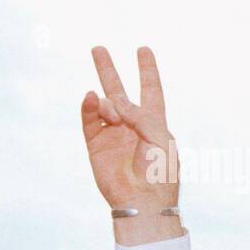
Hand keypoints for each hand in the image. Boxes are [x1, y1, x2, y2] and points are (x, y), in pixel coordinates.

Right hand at [80, 46, 182, 245]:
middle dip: (109, 70)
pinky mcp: (96, 144)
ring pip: (104, 105)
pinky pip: (89, 119)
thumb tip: (114, 102)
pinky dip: (89, 107)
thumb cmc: (160, 172)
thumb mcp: (160, 138)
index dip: (147, 70)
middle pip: (119, 91)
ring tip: (113, 113)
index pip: (151, 91)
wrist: (142, 200)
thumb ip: (141, 115)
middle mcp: (133, 126)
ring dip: (107, 103)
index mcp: (156, 124)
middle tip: (98, 49)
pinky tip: (91, 97)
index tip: (143, 50)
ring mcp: (113, 134)